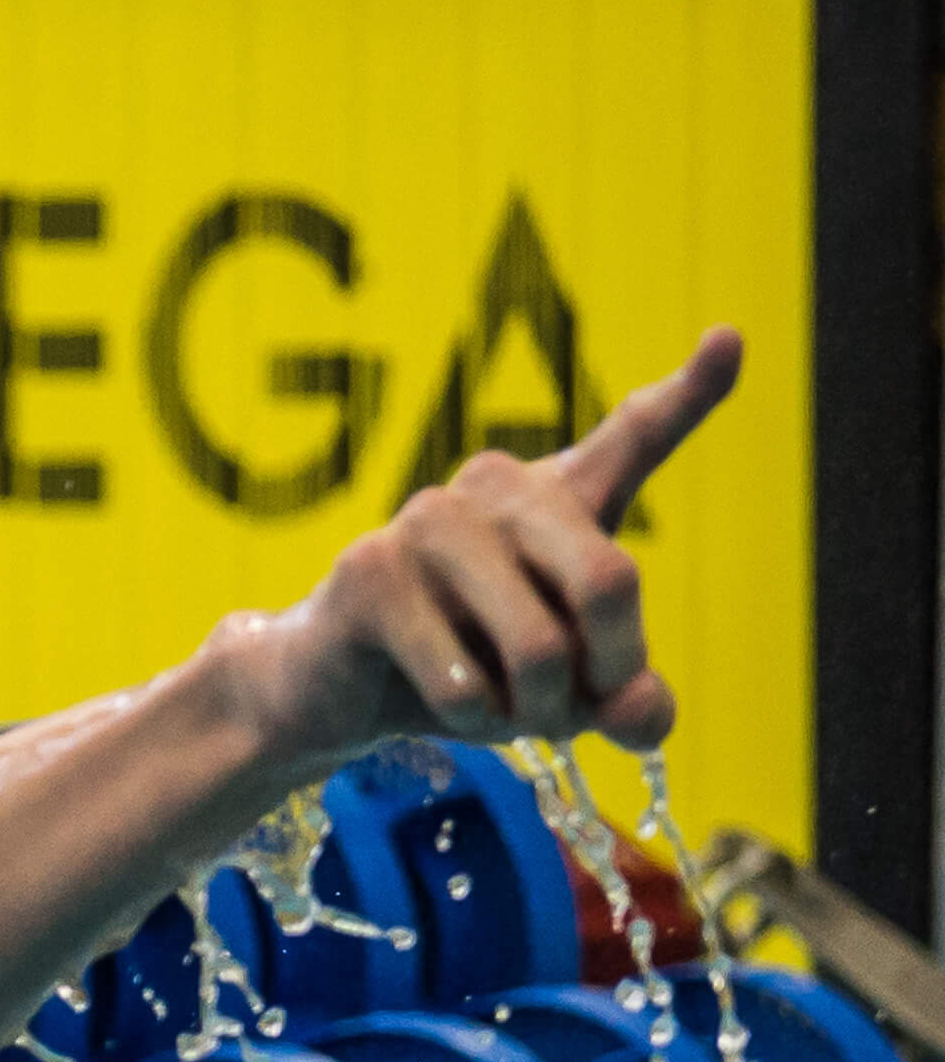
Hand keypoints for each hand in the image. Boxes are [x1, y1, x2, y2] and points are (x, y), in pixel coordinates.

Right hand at [218, 327, 742, 762]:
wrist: (332, 688)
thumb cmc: (462, 668)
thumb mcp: (565, 688)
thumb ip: (624, 695)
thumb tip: (643, 716)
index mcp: (555, 497)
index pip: (632, 436)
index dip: (689, 391)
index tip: (729, 340)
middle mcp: (496, 487)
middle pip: (609, 580)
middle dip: (610, 675)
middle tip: (579, 718)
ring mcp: (428, 520)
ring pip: (539, 647)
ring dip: (534, 713)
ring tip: (502, 716)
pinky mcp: (371, 572)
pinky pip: (466, 683)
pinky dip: (473, 722)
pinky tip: (440, 703)